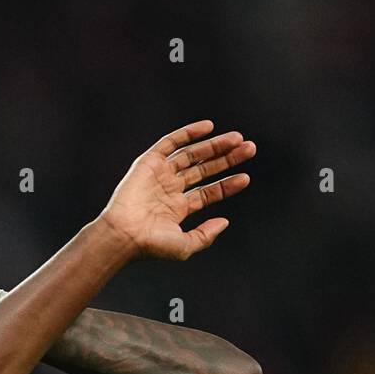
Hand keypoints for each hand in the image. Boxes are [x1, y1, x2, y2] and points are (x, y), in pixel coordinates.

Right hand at [97, 119, 254, 260]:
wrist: (124, 234)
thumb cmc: (150, 245)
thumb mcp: (185, 246)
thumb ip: (206, 235)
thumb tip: (225, 222)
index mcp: (178, 208)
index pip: (208, 192)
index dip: (227, 185)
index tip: (246, 178)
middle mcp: (170, 189)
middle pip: (204, 170)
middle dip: (227, 159)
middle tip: (250, 149)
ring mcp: (160, 175)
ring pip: (192, 155)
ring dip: (215, 146)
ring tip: (238, 139)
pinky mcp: (149, 162)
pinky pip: (171, 143)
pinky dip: (188, 133)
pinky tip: (209, 127)